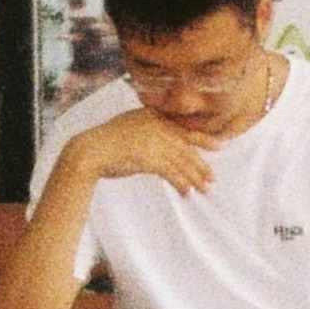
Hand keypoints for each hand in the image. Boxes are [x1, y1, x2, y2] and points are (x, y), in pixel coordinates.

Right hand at [61, 111, 213, 195]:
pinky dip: (181, 184)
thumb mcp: (130, 128)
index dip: (204, 138)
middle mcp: (156, 125)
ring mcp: (153, 139)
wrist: (88, 150)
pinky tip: (187, 193)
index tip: (221, 145)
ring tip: (204, 189)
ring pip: (182, 161)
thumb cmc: (106, 142)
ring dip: (195, 177)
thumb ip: (148, 132)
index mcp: (153, 115)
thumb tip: (164, 147)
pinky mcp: (148, 156)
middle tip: (213, 177)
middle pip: (187, 145)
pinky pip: (171, 172)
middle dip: (202, 163)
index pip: (184, 128)